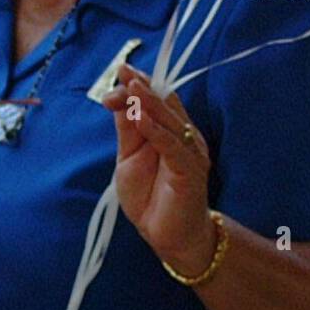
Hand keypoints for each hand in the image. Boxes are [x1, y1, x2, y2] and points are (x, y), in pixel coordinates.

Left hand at [102, 64, 215, 274]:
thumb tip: (119, 98)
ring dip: (148, 102)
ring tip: (131, 86)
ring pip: (169, 120)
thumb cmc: (150, 198)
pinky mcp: (190, 170)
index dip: (138, 84)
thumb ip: (128, 130)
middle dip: (140, 88)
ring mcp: (190, 152)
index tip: (118, 72)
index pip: (157, 99)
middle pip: (164, 104)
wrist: (168, 236)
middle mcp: (185, 137)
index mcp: (171, 131)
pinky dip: (156, 130)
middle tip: (121, 73)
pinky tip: (140, 117)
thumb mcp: (130, 158)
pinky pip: (172, 146)